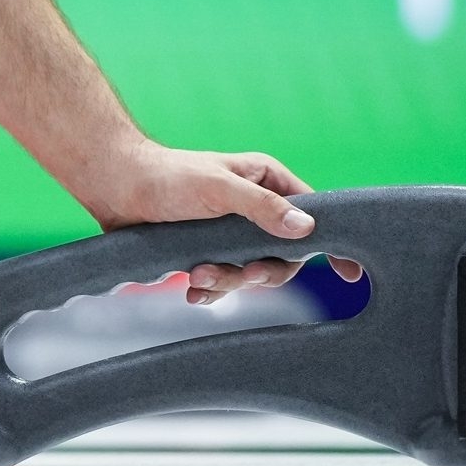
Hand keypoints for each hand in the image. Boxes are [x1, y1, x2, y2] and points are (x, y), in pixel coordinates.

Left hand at [74, 140, 363, 304]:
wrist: (114, 184)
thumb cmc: (166, 175)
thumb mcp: (218, 187)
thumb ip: (262, 207)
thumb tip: (306, 228)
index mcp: (267, 183)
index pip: (312, 216)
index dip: (331, 242)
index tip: (352, 272)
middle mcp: (254, 209)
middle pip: (281, 257)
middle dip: (257, 272)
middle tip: (231, 272)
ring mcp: (230, 233)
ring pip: (250, 274)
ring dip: (226, 282)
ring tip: (194, 276)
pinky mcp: (205, 251)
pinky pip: (222, 283)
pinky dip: (209, 290)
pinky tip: (190, 290)